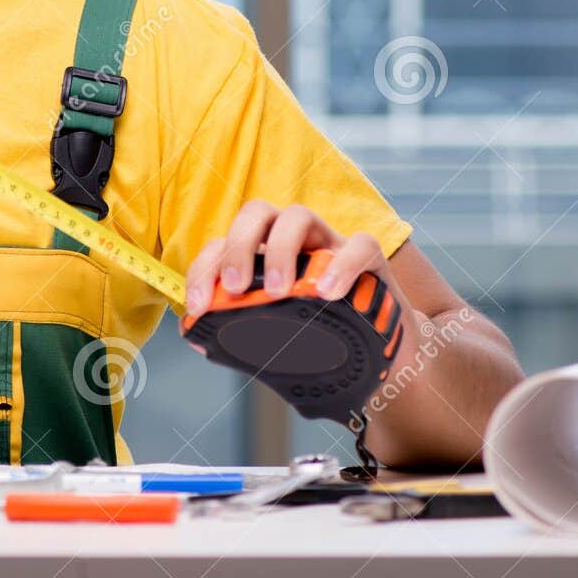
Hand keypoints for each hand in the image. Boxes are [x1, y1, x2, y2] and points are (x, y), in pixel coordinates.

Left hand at [182, 200, 398, 328]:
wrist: (383, 363)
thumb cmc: (321, 341)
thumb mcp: (275, 339)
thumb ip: (239, 331)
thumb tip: (193, 337)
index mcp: (263, 257)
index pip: (224, 244)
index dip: (204, 269)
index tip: (196, 307)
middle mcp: (293, 243)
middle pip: (257, 214)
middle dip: (238, 245)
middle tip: (233, 287)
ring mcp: (331, 246)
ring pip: (299, 215)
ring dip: (280, 248)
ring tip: (276, 291)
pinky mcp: (371, 261)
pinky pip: (360, 244)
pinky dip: (342, 265)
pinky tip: (327, 293)